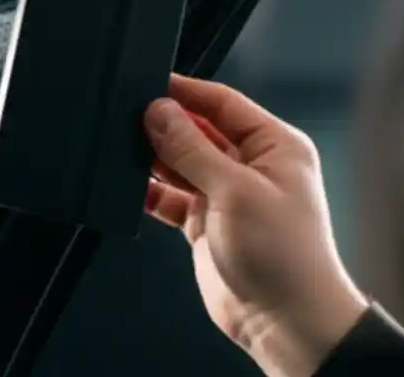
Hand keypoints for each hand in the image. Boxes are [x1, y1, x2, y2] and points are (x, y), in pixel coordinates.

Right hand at [143, 75, 367, 376]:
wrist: (284, 321)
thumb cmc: (281, 253)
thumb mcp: (235, 191)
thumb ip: (191, 148)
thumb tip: (157, 110)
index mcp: (274, 147)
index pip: (223, 103)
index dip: (185, 92)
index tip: (146, 83)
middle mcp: (250, 166)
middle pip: (197, 130)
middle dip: (164, 125)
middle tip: (124, 117)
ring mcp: (225, 194)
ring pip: (179, 162)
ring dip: (152, 157)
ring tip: (119, 149)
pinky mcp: (203, 222)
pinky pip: (169, 196)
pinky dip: (149, 191)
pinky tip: (127, 186)